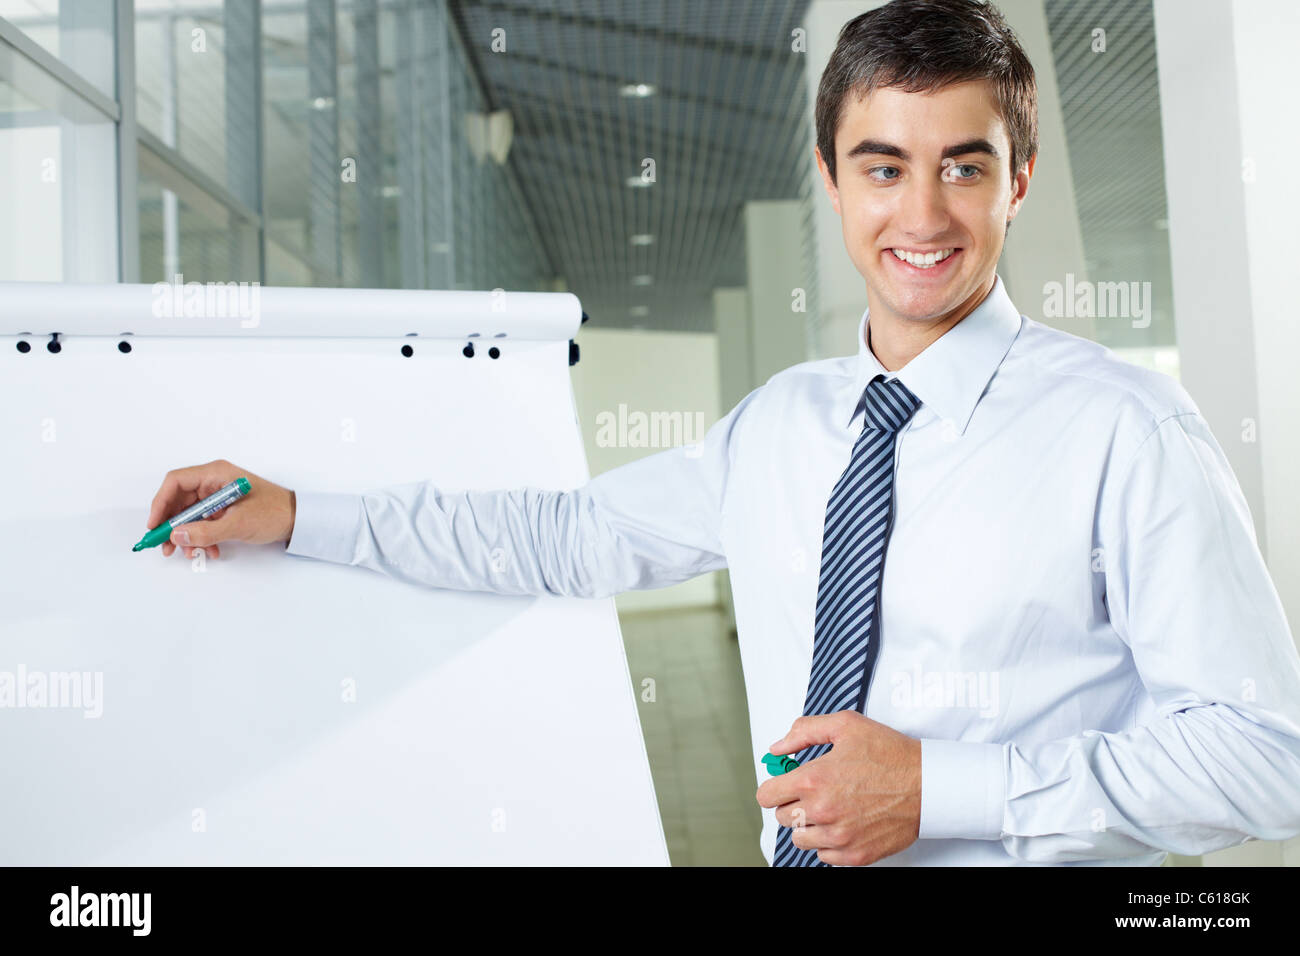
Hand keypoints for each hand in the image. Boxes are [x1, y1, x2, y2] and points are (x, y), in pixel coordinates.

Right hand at [146, 459, 295, 558]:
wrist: (299, 520)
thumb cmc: (274, 513)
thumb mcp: (238, 524)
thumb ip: (206, 531)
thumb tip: (176, 535)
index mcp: (216, 474)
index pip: (176, 482)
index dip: (160, 503)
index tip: (155, 526)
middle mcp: (214, 481)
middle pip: (179, 500)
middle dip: (172, 525)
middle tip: (166, 547)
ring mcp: (219, 495)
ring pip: (190, 514)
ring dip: (187, 534)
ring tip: (190, 553)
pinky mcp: (224, 508)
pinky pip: (204, 521)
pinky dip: (202, 536)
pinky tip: (210, 551)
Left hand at [756, 711, 921, 865]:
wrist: (928, 784)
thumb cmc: (890, 754)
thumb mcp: (845, 725)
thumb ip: (804, 732)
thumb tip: (777, 748)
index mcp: (813, 780)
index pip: (767, 795)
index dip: (774, 786)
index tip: (785, 783)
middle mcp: (822, 811)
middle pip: (782, 817)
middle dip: (793, 802)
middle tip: (815, 791)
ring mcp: (838, 836)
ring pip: (800, 838)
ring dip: (809, 825)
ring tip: (830, 808)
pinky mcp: (855, 854)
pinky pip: (823, 856)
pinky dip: (828, 843)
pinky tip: (843, 823)